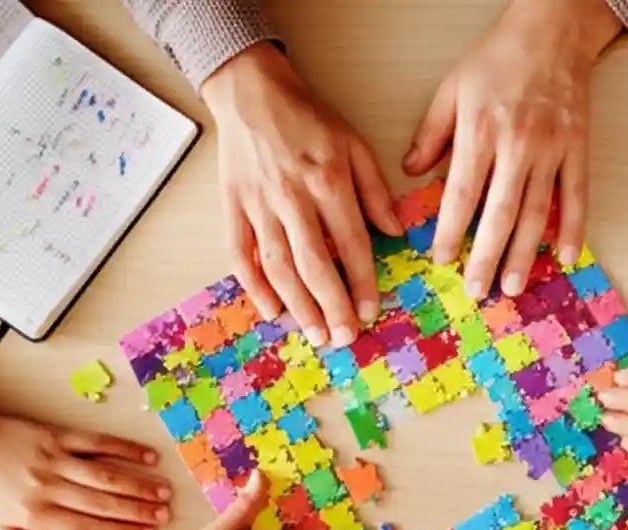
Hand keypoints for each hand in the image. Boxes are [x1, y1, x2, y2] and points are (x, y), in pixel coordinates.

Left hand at [0, 409, 171, 529]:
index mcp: (34, 516)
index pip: (87, 529)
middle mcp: (47, 488)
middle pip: (102, 503)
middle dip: (137, 512)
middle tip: (165, 517)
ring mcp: (53, 459)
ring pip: (105, 475)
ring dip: (138, 484)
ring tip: (164, 492)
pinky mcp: (55, 435)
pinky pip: (96, 443)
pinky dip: (124, 449)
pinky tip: (147, 457)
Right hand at [202, 44, 402, 347]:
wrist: (252, 94)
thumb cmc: (308, 120)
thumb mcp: (355, 145)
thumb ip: (375, 191)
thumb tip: (395, 232)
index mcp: (328, 180)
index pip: (351, 242)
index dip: (362, 281)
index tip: (371, 312)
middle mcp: (293, 197)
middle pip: (314, 263)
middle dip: (332, 306)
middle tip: (346, 338)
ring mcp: (259, 205)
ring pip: (278, 265)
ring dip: (298, 305)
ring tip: (315, 334)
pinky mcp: (232, 207)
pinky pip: (240, 253)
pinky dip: (254, 285)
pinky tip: (271, 309)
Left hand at [404, 0, 620, 297]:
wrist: (551, 33)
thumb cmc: (496, 60)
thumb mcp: (451, 89)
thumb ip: (430, 134)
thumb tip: (410, 172)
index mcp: (480, 131)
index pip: (462, 193)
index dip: (451, 231)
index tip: (442, 261)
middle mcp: (517, 144)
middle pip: (500, 212)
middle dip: (486, 256)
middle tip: (477, 292)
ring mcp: (552, 149)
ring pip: (538, 211)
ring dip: (525, 253)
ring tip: (512, 286)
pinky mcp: (577, 148)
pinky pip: (576, 195)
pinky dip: (574, 228)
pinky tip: (567, 255)